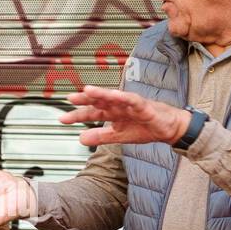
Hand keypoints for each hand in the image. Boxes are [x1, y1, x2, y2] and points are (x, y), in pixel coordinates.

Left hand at [60, 85, 190, 146]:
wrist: (168, 129)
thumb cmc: (145, 128)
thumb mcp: (119, 136)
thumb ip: (100, 136)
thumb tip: (80, 138)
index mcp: (113, 113)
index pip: (92, 112)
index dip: (77, 115)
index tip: (62, 118)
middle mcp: (119, 106)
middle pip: (99, 101)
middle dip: (85, 99)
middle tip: (70, 98)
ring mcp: (131, 104)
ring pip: (114, 97)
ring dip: (101, 93)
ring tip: (88, 91)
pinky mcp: (144, 105)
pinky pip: (133, 100)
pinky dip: (124, 97)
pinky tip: (115, 95)